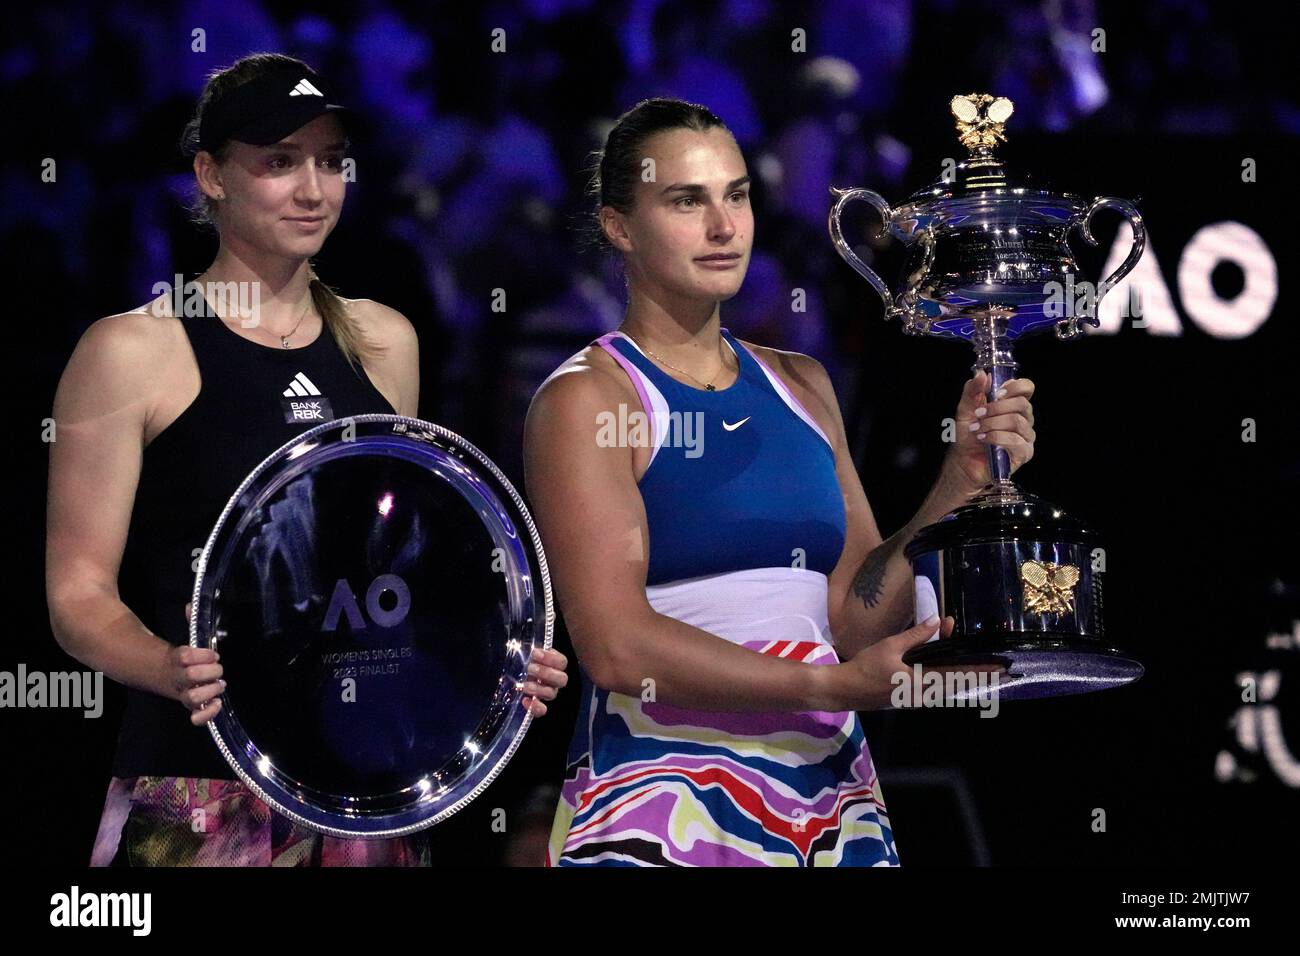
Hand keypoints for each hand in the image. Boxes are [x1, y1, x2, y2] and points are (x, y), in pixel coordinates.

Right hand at [172, 602, 222, 724]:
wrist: (161, 674)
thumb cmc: (182, 655)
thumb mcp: (186, 638)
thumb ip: (192, 621)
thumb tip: (192, 604)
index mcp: (177, 659)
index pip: (185, 656)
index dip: (201, 654)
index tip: (213, 653)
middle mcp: (180, 678)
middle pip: (191, 677)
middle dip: (209, 671)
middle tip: (217, 667)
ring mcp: (184, 694)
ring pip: (192, 699)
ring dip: (210, 691)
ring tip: (219, 684)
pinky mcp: (192, 707)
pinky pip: (197, 718)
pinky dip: (207, 714)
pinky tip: (218, 703)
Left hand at [520, 646, 568, 716]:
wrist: (508, 673)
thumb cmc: (518, 659)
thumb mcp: (523, 651)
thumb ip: (527, 647)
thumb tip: (522, 642)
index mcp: (553, 664)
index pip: (562, 662)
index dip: (551, 659)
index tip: (535, 653)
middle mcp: (554, 679)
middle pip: (562, 679)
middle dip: (546, 673)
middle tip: (530, 669)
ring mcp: (547, 692)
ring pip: (552, 694)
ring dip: (540, 689)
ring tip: (525, 686)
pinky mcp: (538, 705)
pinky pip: (542, 710)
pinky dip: (536, 708)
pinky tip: (525, 701)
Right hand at [832, 615, 1004, 710]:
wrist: (846, 690)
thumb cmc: (866, 667)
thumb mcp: (890, 647)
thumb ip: (916, 635)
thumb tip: (938, 622)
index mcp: (922, 681)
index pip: (958, 675)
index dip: (980, 670)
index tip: (1000, 667)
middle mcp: (925, 694)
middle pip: (959, 684)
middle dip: (980, 676)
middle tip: (1003, 670)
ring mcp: (919, 698)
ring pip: (950, 688)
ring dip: (967, 679)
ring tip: (986, 671)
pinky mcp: (912, 698)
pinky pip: (939, 689)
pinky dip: (952, 681)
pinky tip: (957, 674)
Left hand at [942, 371, 1035, 491]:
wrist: (962, 461)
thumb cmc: (968, 435)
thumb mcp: (966, 408)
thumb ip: (972, 390)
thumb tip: (982, 374)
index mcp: (1013, 405)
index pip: (1027, 388)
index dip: (1015, 387)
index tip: (996, 393)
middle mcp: (1024, 419)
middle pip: (1022, 404)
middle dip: (996, 408)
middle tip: (979, 414)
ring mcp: (1026, 437)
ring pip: (1018, 422)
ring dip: (993, 424)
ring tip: (977, 429)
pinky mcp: (1024, 453)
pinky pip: (1016, 441)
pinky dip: (996, 437)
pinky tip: (984, 439)